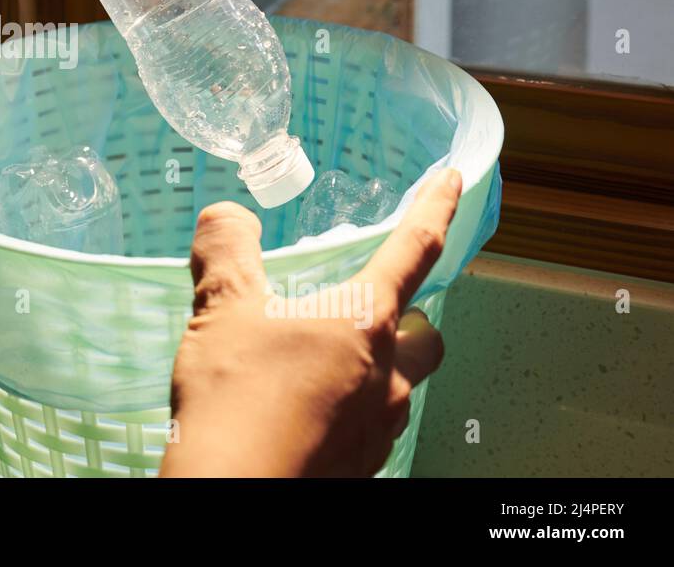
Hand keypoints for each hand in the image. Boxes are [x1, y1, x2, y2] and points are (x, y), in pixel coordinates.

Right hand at [160, 168, 460, 476]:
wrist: (234, 493)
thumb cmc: (236, 399)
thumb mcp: (221, 310)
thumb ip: (227, 251)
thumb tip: (226, 216)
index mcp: (364, 322)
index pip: (415, 249)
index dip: (435, 207)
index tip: (452, 179)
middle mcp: (386, 376)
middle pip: (427, 337)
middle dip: (412, 318)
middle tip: (370, 310)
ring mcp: (378, 428)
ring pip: (401, 387)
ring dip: (377, 368)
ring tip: (322, 364)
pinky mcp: (360, 469)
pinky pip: (371, 429)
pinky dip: (349, 410)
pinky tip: (306, 412)